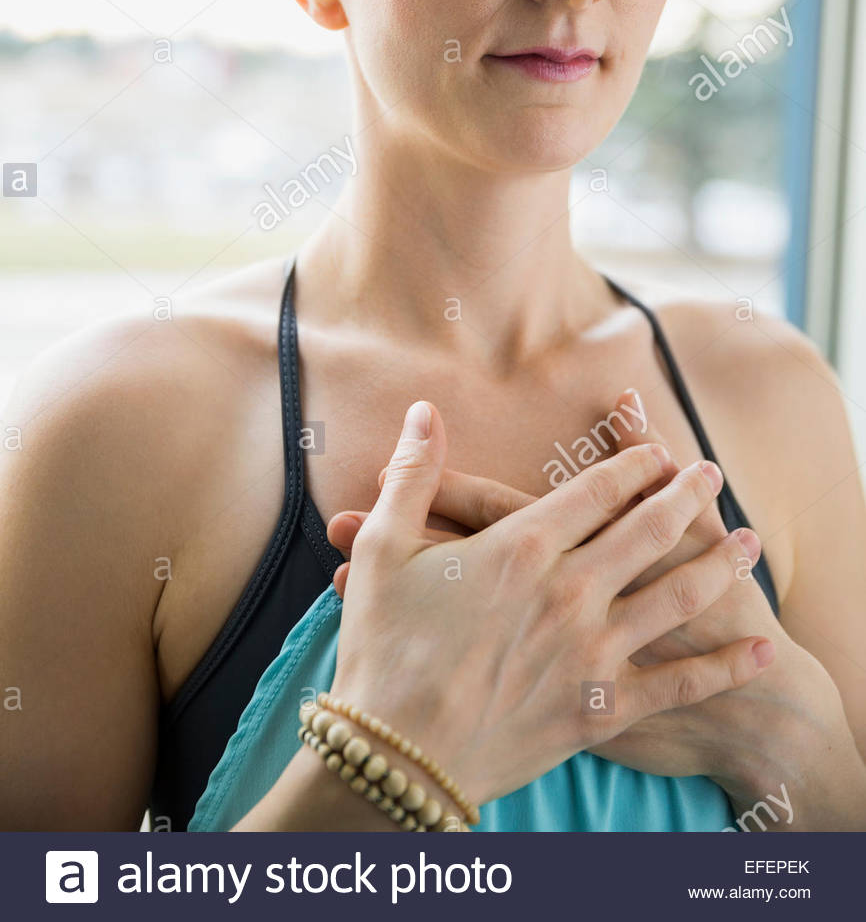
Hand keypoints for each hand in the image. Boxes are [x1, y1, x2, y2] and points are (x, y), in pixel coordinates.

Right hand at [325, 397, 774, 806]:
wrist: (395, 756)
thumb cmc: (383, 648)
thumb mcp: (383, 548)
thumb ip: (414, 475)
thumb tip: (422, 412)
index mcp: (523, 545)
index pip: (597, 488)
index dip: (633, 463)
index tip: (658, 450)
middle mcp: (572, 590)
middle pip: (649, 529)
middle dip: (687, 495)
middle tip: (712, 474)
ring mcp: (593, 651)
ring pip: (677, 594)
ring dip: (719, 563)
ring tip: (749, 541)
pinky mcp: (602, 708)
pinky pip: (681, 684)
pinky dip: (726, 666)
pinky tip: (760, 649)